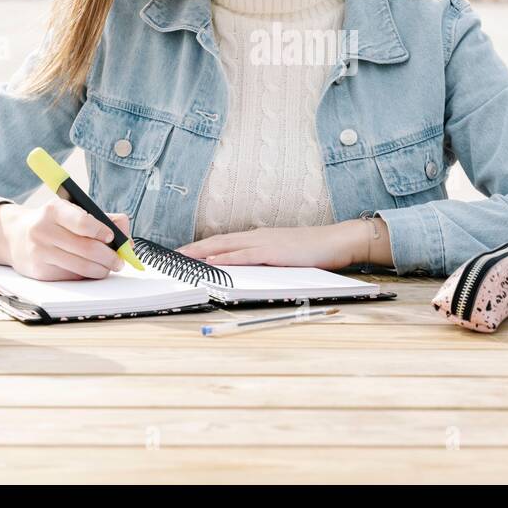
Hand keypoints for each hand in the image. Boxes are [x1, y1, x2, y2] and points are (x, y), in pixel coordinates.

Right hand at [0, 199, 131, 280]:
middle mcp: (43, 230)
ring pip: (81, 266)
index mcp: (54, 210)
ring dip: (102, 269)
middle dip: (110, 256)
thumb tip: (127, 235)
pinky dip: (87, 275)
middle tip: (120, 260)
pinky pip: (72, 276)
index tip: (113, 237)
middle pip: (86, 248)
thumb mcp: (73, 211)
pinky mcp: (39, 271)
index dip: (102, 231)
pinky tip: (91, 270)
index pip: (82, 222)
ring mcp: (40, 252)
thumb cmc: (54, 223)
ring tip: (109, 267)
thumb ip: (102, 219)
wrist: (16, 236)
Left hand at [176, 223, 357, 271]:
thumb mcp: (284, 255)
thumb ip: (265, 260)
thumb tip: (248, 270)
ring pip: (225, 247)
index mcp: (258, 238)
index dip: (200, 247)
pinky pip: (244, 256)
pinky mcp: (273, 252)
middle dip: (192, 249)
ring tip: (181, 259)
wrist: (337, 241)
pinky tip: (211, 263)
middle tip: (170, 257)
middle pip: (217, 242)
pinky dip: (225, 259)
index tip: (181, 254)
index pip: (222, 242)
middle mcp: (256, 236)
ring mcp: (264, 242)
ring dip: (201, 252)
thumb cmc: (314, 251)